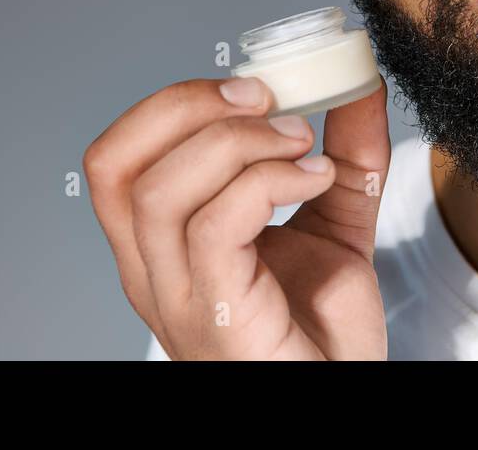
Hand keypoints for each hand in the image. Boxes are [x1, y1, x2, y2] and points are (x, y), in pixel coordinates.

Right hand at [84, 75, 390, 358]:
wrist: (343, 396)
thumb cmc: (324, 332)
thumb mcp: (334, 222)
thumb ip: (346, 153)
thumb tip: (360, 82)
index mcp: (163, 245)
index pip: (117, 160)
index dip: (172, 106)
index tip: (252, 88)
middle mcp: (154, 272)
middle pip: (118, 165)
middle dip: (189, 106)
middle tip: (267, 100)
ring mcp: (180, 298)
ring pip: (159, 191)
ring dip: (238, 143)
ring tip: (303, 144)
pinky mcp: (220, 317)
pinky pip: (215, 228)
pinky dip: (269, 182)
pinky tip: (316, 180)